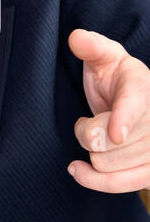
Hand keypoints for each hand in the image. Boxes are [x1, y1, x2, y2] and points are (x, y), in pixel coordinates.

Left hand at [68, 29, 149, 192]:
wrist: (132, 103)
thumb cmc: (116, 80)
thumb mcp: (105, 58)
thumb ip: (92, 48)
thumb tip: (77, 37)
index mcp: (143, 87)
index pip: (136, 104)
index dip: (124, 119)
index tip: (116, 134)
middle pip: (111, 142)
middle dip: (87, 133)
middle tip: (87, 122)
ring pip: (109, 163)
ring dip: (91, 154)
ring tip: (95, 136)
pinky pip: (122, 184)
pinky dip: (96, 181)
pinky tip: (79, 170)